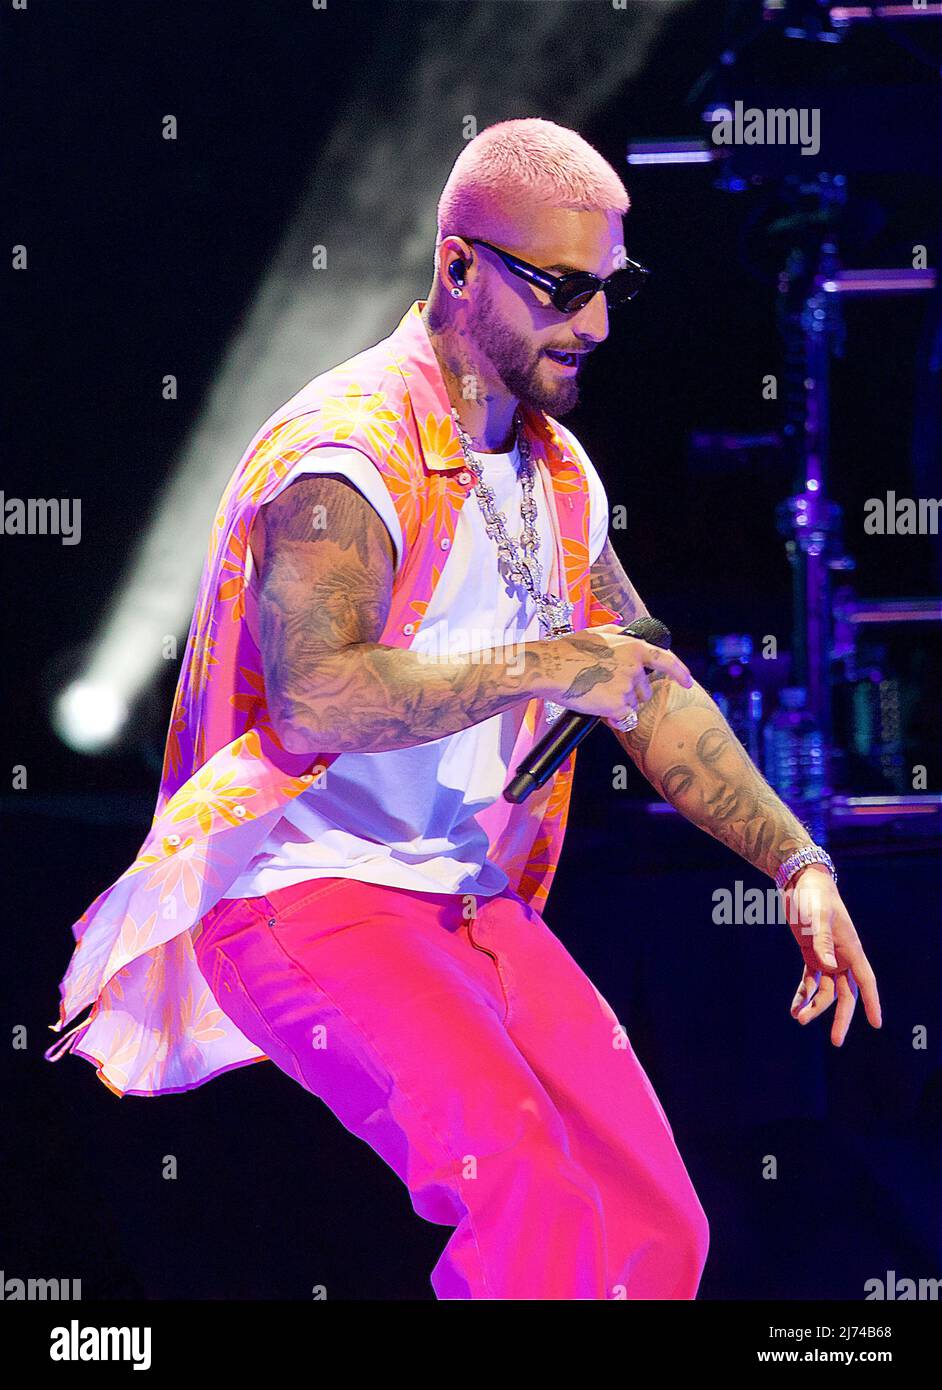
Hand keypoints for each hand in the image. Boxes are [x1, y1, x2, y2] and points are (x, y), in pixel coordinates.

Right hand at [546, 623, 692, 722]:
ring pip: (631, 704)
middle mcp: (634, 667)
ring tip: (595, 694)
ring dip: (617, 704)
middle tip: (604, 687)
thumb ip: (620, 635)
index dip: (679, 673)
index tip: (687, 682)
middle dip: (630, 693)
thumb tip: (630, 637)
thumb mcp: (598, 633)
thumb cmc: (567, 650)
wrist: (549, 667)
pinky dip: (613, 718)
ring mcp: (627, 687)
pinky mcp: (617, 705)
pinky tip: (597, 708)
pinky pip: (623, 718)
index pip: (666, 661)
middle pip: (643, 690)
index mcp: (633, 647)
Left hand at [782, 866, 881, 1045]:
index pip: (866, 981)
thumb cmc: (814, 897)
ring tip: (799, 1019)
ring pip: (826, 991)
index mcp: (851, 949)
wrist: (800, 882)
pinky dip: (803, 994)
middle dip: (841, 1018)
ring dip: (814, 1006)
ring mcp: (826, 957)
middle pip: (846, 994)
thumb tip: (828, 967)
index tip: (876, 1024)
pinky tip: (794, 1007)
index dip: (872, 1003)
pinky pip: (810, 981)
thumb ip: (822, 940)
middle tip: (837, 1041)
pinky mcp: (810, 954)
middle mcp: (841, 957)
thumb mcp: (817, 917)